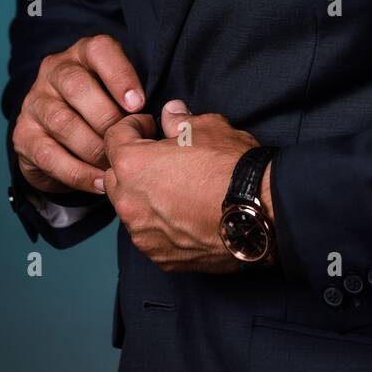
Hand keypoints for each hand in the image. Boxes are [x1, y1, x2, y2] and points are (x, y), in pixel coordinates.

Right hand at [12, 34, 145, 195]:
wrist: (59, 133)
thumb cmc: (104, 108)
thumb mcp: (120, 93)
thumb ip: (137, 98)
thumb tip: (169, 118)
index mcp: (83, 53)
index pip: (100, 51)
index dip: (120, 76)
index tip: (139, 104)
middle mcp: (55, 71)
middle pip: (77, 87)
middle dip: (107, 118)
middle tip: (129, 141)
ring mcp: (35, 102)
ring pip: (63, 123)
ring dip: (94, 149)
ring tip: (117, 165)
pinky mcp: (24, 136)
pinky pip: (50, 156)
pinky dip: (78, 173)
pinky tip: (101, 182)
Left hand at [102, 102, 274, 274]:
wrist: (257, 214)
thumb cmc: (230, 166)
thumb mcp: (207, 127)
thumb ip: (180, 120)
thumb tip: (172, 114)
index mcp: (133, 165)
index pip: (114, 138)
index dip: (132, 126)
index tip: (150, 125)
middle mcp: (129, 203)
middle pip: (115, 178)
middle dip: (131, 164)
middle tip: (159, 156)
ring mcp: (144, 235)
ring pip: (131, 210)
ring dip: (144, 197)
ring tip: (175, 188)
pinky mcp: (161, 258)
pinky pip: (151, 236)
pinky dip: (161, 224)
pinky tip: (185, 215)